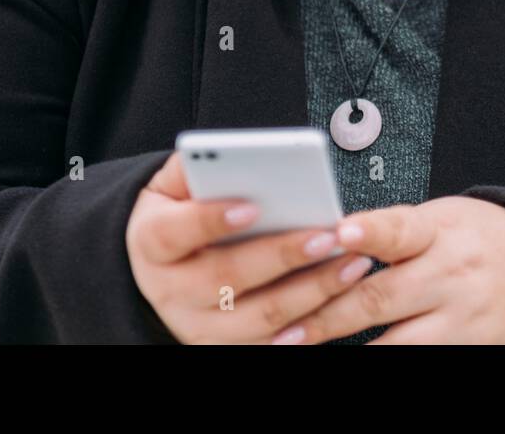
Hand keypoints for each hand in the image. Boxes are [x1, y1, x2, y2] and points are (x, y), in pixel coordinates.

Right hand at [125, 151, 376, 342]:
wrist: (161, 271)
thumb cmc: (177, 216)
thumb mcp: (172, 186)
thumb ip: (198, 166)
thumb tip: (239, 156)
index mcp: (152, 243)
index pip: (175, 232)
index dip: (211, 219)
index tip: (254, 205)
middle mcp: (171, 291)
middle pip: (226, 278)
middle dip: (283, 256)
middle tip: (327, 235)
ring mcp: (198, 326)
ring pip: (259, 316)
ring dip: (311, 291)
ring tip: (352, 262)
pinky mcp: (226, 348)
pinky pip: (272, 342)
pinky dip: (311, 323)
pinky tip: (341, 296)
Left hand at [267, 196, 504, 343]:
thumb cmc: (477, 237)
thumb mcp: (442, 218)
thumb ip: (392, 230)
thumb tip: (327, 238)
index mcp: (440, 232)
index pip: (400, 229)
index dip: (368, 231)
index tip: (337, 232)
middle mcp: (450, 276)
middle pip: (382, 297)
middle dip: (328, 315)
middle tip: (285, 328)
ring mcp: (460, 320)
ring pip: (396, 344)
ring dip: (347, 349)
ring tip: (301, 348)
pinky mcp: (468, 351)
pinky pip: (419, 362)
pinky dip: (382, 360)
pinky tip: (351, 359)